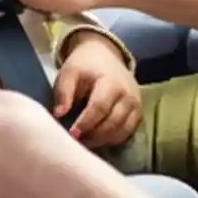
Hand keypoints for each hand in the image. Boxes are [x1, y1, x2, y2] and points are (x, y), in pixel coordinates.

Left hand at [54, 32, 140, 148]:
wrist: (104, 55)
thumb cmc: (84, 66)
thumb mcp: (70, 72)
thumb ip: (64, 92)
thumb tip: (59, 114)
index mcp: (111, 82)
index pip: (100, 107)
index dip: (86, 123)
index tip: (72, 134)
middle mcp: (128, 95)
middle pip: (113, 123)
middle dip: (93, 136)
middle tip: (76, 141)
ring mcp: (135, 105)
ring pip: (122, 132)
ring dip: (102, 140)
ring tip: (84, 141)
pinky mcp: (138, 113)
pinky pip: (128, 133)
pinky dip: (112, 139)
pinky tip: (97, 139)